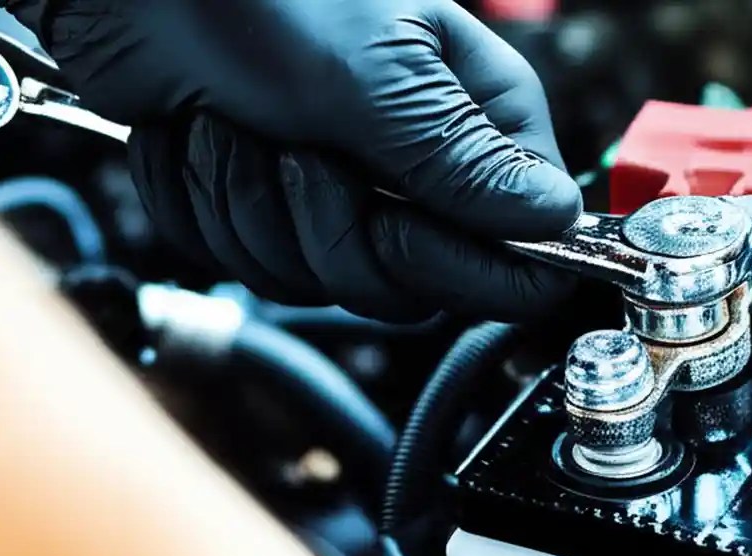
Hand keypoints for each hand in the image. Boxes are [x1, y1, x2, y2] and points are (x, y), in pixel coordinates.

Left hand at [0, 0, 580, 320]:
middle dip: (330, 230)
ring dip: (251, 209)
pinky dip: (205, 207)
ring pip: (319, 283)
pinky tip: (198, 139)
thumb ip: (461, 160)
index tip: (395, 223)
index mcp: (476, 121)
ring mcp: (343, 195)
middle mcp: (420, 169)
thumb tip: (553, 220)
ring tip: (233, 126)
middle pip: (407, 285)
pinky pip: (247, 267)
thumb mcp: (371, 72)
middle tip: (298, 153)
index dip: (456, 263)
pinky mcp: (270, 214)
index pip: (518, 252)